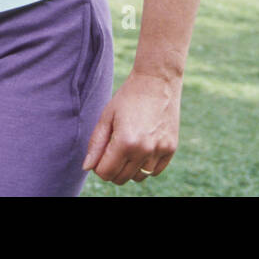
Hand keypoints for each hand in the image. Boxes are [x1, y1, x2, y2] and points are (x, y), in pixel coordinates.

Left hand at [82, 69, 180, 184]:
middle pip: (121, 178)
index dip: (98, 166)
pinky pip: (155, 172)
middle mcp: (144, 150)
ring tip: (128, 148)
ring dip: (129, 169)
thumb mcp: (107, 116)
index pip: (105, 173)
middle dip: (112, 169)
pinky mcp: (171, 148)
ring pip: (138, 177)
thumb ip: (96, 144)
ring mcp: (159, 150)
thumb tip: (87, 167)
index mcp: (125, 142)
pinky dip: (146, 166)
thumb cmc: (128, 96)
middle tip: (113, 150)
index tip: (100, 154)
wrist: (158, 80)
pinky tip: (142, 149)